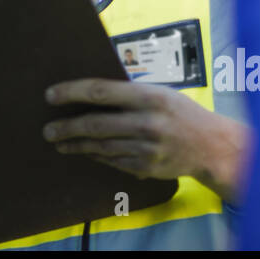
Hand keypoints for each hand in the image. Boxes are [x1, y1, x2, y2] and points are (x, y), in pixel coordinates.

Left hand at [42, 78, 250, 203]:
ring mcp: (146, 148)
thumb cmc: (181, 112)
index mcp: (148, 96)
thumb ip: (129, 92)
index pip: (101, 92)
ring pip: (100, 146)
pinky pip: (112, 161)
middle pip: (95, 124)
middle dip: (66, 127)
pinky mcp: (145, 168)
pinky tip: (84, 151)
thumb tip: (90, 90)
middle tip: (47, 130)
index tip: (51, 95)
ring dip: (76, 145)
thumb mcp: (159, 92)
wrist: (212, 146)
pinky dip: (95, 156)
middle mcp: (146, 123)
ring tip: (58, 142)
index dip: (72, 92)